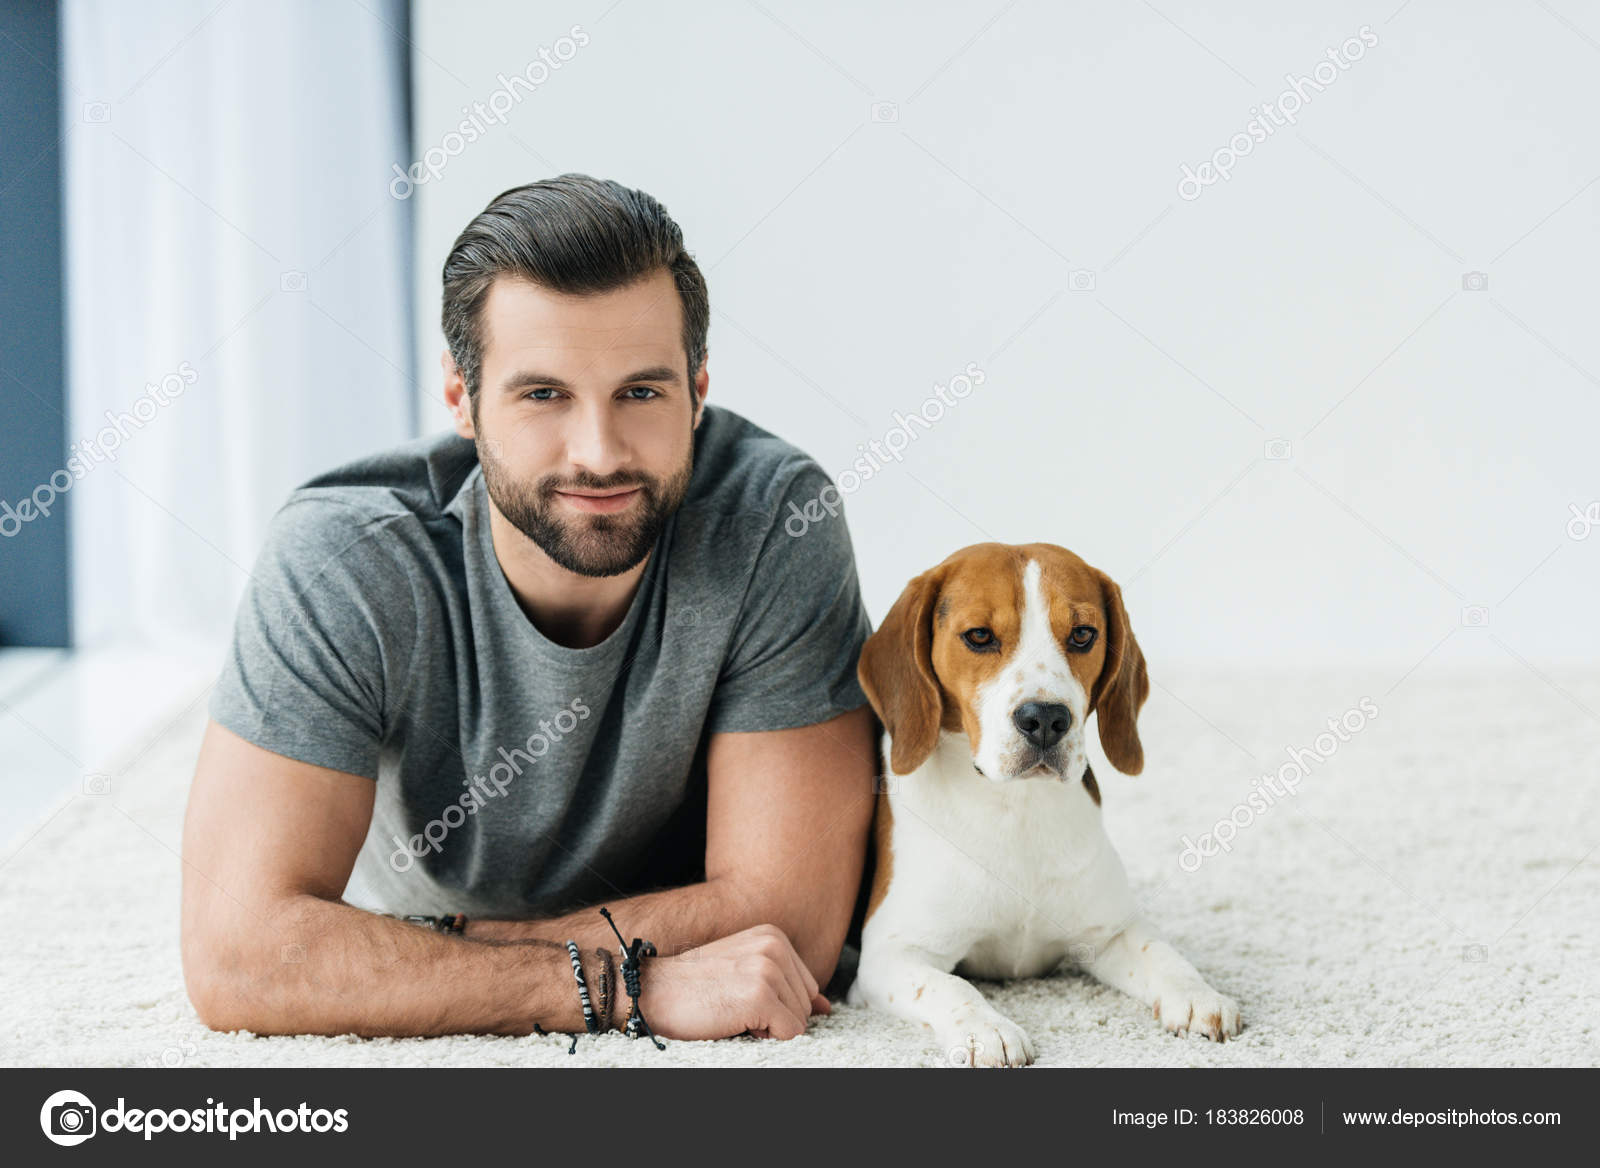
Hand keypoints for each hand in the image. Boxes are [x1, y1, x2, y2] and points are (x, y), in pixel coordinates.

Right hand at [630, 923, 831, 1040]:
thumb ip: (789, 985)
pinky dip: (766, 1037)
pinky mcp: (760, 994)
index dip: (779, 1003)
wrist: (654, 990)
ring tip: (734, 1010)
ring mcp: (768, 969)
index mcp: (773, 936)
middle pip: (806, 1003)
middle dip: (777, 1015)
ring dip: (770, 1026)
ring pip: (800, 1020)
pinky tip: (737, 1021)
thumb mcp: (747, 972)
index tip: (745, 997)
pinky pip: (790, 1032)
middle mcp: (774, 946)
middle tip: (737, 1006)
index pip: (808, 986)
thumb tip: (825, 1007)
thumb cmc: (698, 985)